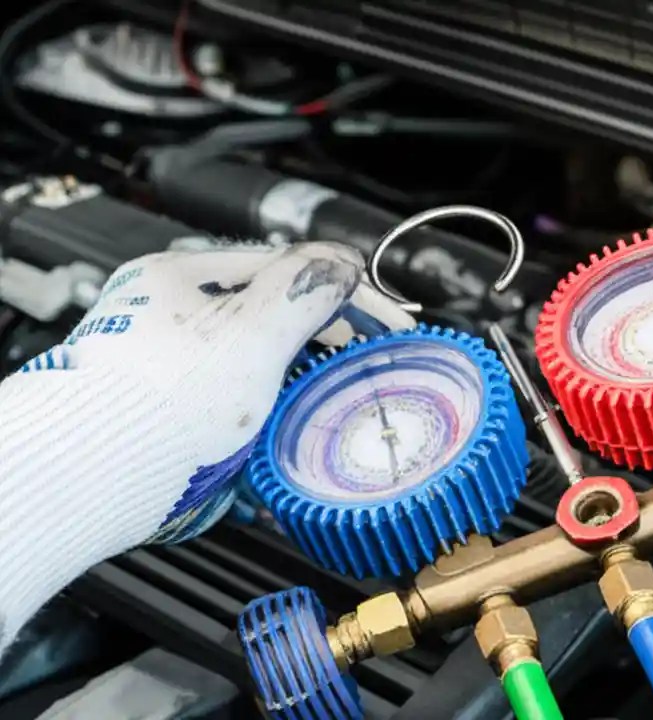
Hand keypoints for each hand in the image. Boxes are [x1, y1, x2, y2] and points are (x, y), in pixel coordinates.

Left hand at [0, 242, 407, 647]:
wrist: (90, 481)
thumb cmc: (153, 406)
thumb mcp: (251, 334)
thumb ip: (303, 290)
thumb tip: (340, 263)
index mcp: (178, 280)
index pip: (283, 269)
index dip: (345, 293)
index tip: (382, 320)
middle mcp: (162, 317)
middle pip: (266, 317)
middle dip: (317, 340)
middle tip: (356, 361)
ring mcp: (159, 367)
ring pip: (249, 365)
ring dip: (290, 384)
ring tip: (316, 404)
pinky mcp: (161, 416)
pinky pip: (228, 409)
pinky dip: (260, 420)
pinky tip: (274, 439)